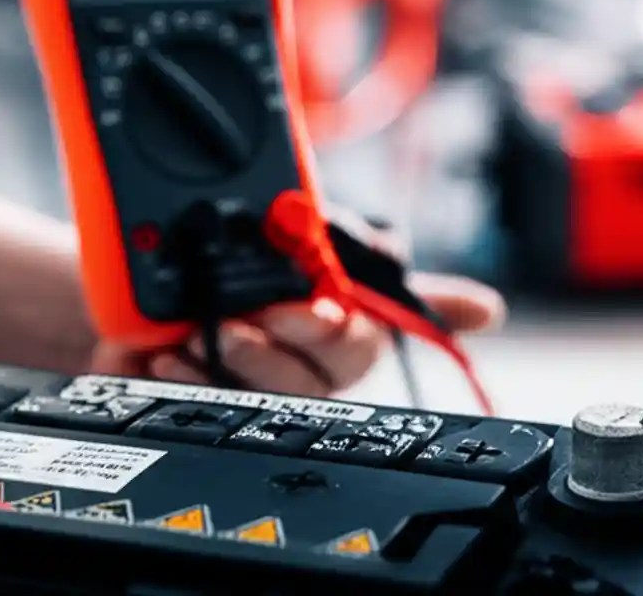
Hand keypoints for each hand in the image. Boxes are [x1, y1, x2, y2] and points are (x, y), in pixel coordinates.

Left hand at [89, 219, 505, 394]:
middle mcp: (303, 366)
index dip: (337, 326)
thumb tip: (490, 312)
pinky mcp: (199, 397)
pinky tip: (169, 355)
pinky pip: (201, 403)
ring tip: (200, 327)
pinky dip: (184, 375)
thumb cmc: (252, 259)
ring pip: (260, 392)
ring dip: (231, 357)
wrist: (153, 275)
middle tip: (254, 310)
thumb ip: (395, 273)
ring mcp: (251, 386)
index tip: (321, 305)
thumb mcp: (321, 239)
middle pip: (310, 372)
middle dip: (281, 339)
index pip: (360, 340)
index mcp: (343, 335)